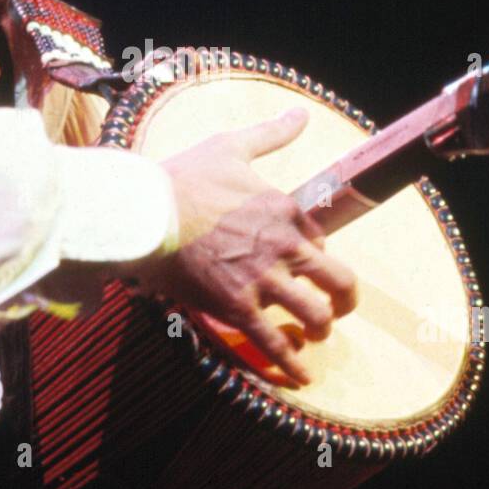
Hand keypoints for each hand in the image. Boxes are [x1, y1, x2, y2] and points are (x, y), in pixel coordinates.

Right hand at [129, 107, 357, 383]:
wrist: (144, 211)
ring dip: (319, 331)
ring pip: (314, 316)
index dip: (318, 255)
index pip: (321, 240)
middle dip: (344, 300)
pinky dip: (294, 364)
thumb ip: (270, 134)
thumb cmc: (184, 177)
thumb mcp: (232, 146)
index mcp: (285, 209)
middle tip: (339, 309)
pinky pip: (275, 344)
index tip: (308, 264)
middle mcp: (283, 246)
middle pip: (338, 281)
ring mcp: (263, 280)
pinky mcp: (237, 307)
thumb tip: (300, 112)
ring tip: (314, 339)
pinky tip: (302, 376)